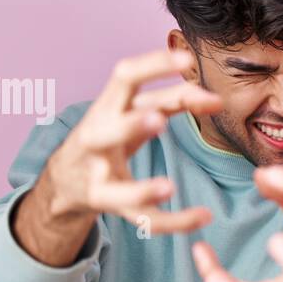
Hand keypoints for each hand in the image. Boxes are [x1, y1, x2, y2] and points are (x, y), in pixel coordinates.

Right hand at [45, 48, 222, 232]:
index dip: (153, 66)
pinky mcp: (110, 208)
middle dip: (129, 127)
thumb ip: (173, 101)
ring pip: (114, 190)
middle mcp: (96, 141)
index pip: (123, 78)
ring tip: (168, 189)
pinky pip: (142, 219)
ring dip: (140, 190)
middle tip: (159, 121)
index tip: (188, 60)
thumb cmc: (110, 134)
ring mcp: (99, 179)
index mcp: (105, 108)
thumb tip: (216, 99)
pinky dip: (174, 221)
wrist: (66, 179)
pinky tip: (203, 217)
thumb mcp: (134, 112)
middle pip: (104, 131)